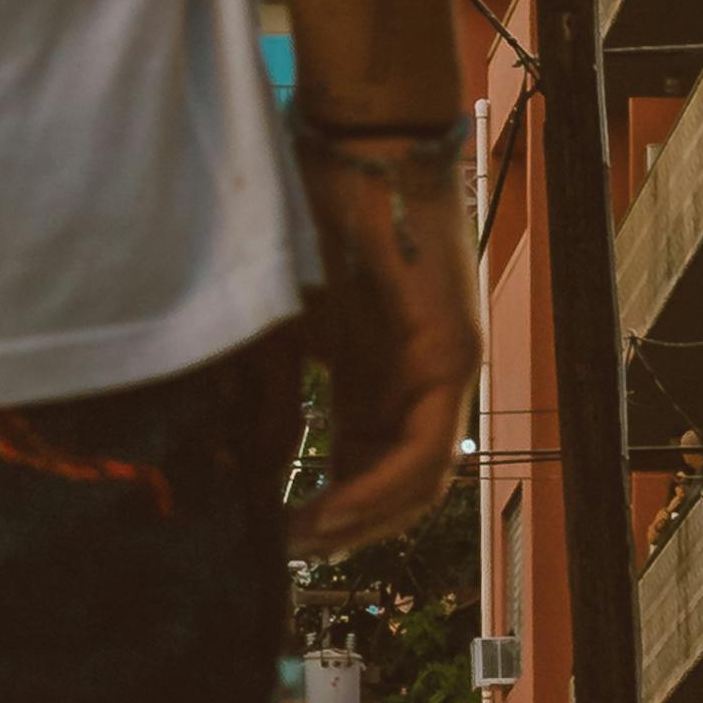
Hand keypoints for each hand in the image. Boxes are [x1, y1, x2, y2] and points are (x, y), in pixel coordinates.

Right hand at [297, 128, 480, 557]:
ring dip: (360, 524)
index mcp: (374, 373)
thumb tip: (248, 477)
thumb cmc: (309, 217)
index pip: (358, 466)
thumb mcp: (276, 332)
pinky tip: (330, 512)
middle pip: (391, 487)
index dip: (320, 511)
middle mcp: (413, 381)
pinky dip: (378, 492)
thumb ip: (267, 402)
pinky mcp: (454, 359)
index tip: (269, 537)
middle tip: (282, 555)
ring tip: (302, 542)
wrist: (354, 147)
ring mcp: (442, 372)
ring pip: (417, 485)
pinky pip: (424, 454)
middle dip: (339, 531)